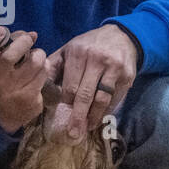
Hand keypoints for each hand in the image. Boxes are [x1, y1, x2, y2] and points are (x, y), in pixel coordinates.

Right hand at [0, 26, 47, 133]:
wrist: (7, 113)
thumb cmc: (2, 78)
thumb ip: (9, 44)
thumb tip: (33, 34)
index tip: (1, 30)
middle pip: (9, 56)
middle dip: (23, 41)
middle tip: (27, 40)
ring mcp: (12, 91)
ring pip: (34, 62)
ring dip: (38, 53)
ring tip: (35, 56)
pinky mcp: (29, 98)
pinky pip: (43, 72)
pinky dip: (45, 65)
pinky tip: (39, 69)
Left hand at [45, 24, 137, 139]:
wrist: (121, 36)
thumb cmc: (89, 45)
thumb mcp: (69, 49)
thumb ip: (54, 65)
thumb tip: (40, 83)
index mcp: (78, 53)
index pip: (70, 85)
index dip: (66, 102)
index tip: (63, 113)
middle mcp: (96, 59)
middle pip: (85, 95)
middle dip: (78, 116)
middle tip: (73, 133)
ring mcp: (114, 67)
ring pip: (102, 99)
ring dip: (94, 116)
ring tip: (88, 127)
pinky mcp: (127, 75)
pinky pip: (115, 98)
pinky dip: (108, 110)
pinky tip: (101, 116)